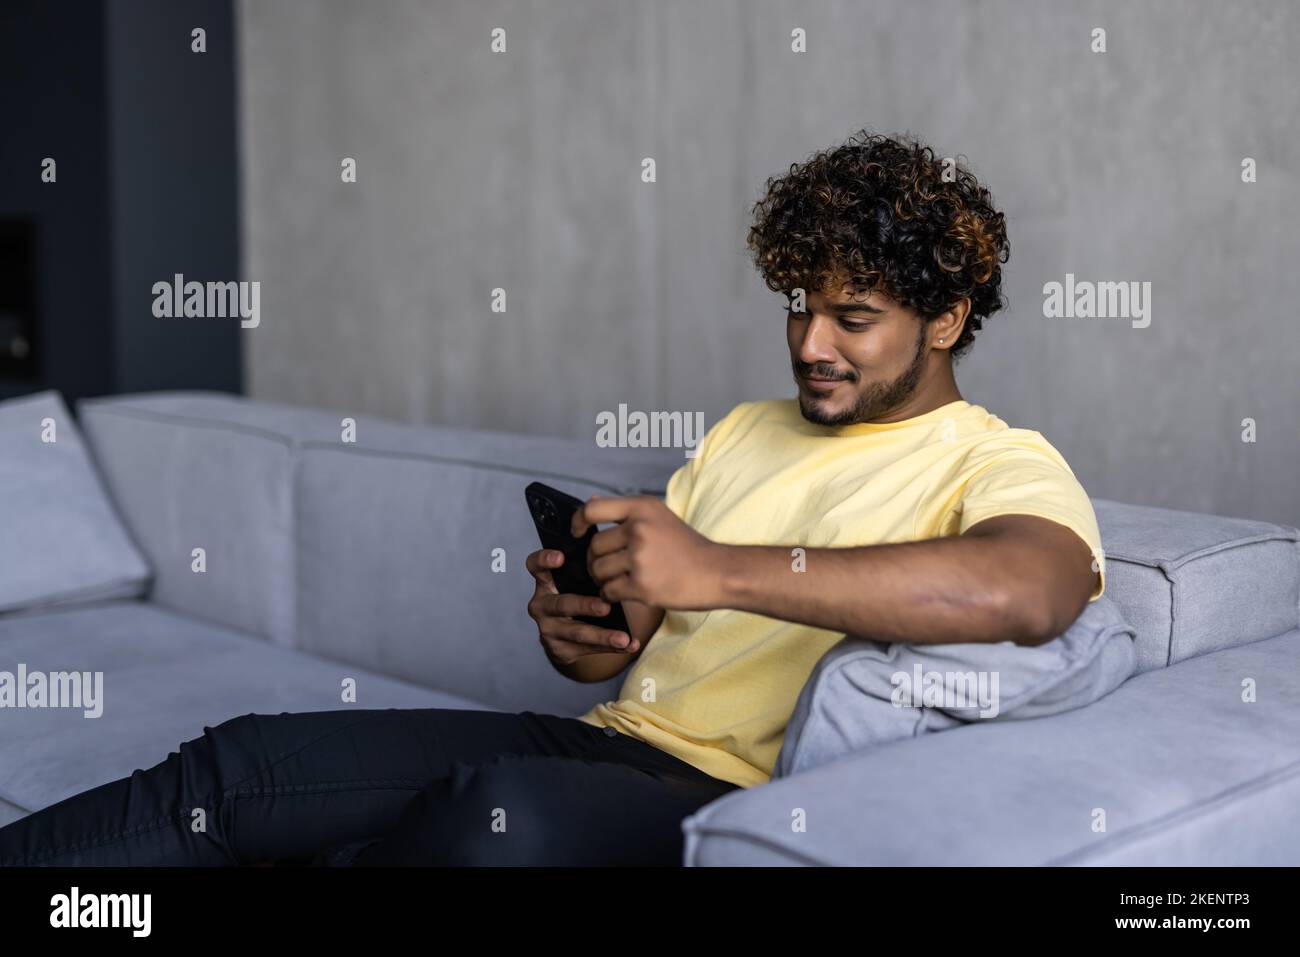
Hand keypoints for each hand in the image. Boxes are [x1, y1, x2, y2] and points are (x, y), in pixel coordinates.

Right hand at [525, 547, 637, 665]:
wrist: (567, 635)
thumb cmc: (578, 595)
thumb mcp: (575, 582)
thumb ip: (587, 572)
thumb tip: (617, 566)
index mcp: (545, 582)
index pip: (535, 566)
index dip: (544, 560)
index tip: (560, 557)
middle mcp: (541, 605)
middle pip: (562, 604)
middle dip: (585, 606)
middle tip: (606, 607)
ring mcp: (548, 629)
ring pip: (577, 633)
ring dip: (603, 636)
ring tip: (623, 638)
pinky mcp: (559, 649)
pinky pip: (589, 649)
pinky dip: (613, 648)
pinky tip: (631, 645)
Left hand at [571, 494, 724, 609]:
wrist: (718, 572)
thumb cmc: (688, 547)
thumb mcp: (660, 517)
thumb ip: (626, 513)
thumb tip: (592, 501)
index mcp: (642, 508)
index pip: (593, 510)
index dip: (578, 522)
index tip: (577, 533)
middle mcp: (639, 529)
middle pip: (594, 547)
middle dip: (597, 560)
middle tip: (611, 567)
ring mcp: (640, 558)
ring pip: (598, 571)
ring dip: (603, 579)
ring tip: (619, 580)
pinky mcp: (642, 586)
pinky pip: (608, 591)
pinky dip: (610, 595)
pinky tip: (624, 592)